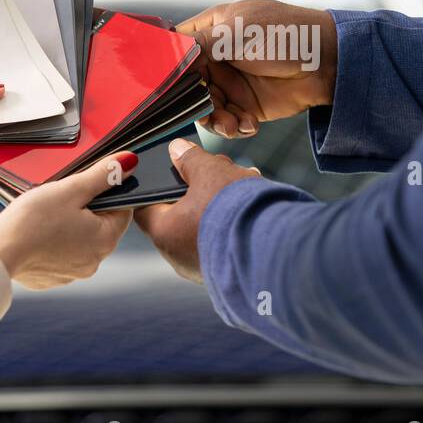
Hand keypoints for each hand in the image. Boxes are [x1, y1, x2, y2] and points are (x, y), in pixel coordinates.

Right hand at [0, 152, 137, 289]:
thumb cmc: (33, 220)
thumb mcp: (71, 189)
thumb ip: (102, 175)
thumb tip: (129, 162)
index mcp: (106, 240)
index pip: (122, 209)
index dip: (106, 192)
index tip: (85, 185)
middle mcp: (95, 261)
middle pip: (101, 225)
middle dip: (85, 209)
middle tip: (61, 198)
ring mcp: (73, 273)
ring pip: (80, 240)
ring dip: (69, 226)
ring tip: (46, 215)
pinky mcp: (52, 279)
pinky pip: (60, 254)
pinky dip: (52, 243)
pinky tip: (37, 233)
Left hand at [134, 139, 259, 282]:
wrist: (276, 251)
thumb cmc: (235, 211)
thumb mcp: (212, 173)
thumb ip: (191, 159)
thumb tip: (176, 148)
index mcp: (164, 233)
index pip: (146, 205)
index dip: (158, 185)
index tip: (174, 171)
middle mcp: (177, 257)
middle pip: (179, 215)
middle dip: (199, 190)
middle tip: (218, 172)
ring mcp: (202, 269)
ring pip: (204, 228)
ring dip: (219, 206)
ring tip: (243, 186)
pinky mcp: (226, 274)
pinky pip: (222, 242)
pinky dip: (232, 223)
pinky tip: (251, 208)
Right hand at [178, 0, 337, 138]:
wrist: (328, 64)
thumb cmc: (286, 34)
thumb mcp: (238, 32)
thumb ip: (199, 44)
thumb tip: (166, 55)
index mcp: (212, 29)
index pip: (175, 46)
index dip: (165, 64)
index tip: (159, 82)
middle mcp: (217, 57)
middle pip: (186, 84)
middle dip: (191, 100)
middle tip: (204, 108)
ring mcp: (231, 83)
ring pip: (204, 107)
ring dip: (213, 119)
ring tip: (231, 123)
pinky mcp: (246, 106)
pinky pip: (227, 121)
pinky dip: (233, 127)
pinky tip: (248, 125)